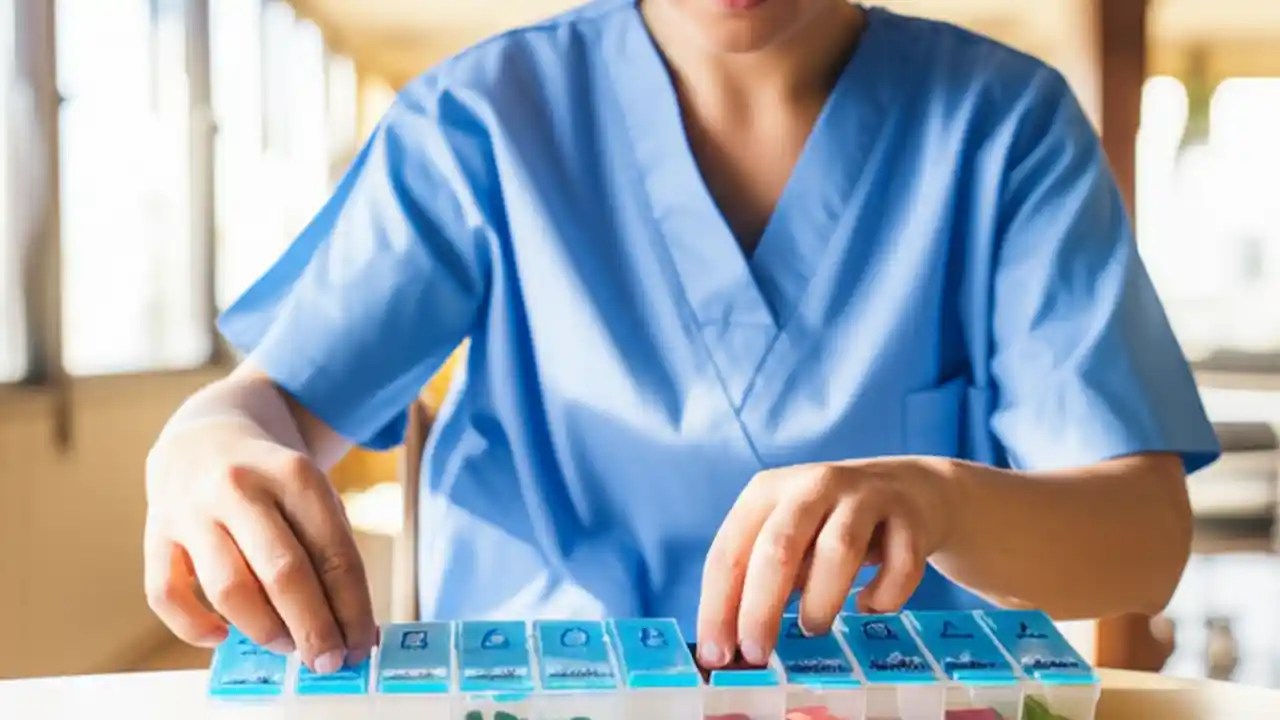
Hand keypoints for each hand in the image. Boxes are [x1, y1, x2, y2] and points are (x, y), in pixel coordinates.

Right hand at [143, 418, 375, 672]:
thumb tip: (351, 625)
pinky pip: (166, 594)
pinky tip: (222, 636)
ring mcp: (192, 511)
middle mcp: (240, 488)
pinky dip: (194, 627)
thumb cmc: (271, 479)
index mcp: (293, 473)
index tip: (361, 644)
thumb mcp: (311, 493)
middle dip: (313, 627)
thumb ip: (329, 550)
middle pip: (283, 572)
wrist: (204, 436)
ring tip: (287, 646)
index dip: (351, 607)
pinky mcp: (156, 533)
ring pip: (228, 588)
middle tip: (329, 660)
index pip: (333, 552)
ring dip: (264, 630)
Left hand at [695, 456, 959, 667]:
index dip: (718, 605)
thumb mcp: (789, 539)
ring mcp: (864, 497)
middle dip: (761, 608)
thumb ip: (760, 581)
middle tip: (757, 654)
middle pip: (778, 547)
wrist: (914, 490)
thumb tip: (732, 648)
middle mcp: (813, 485)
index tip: (718, 654)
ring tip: (813, 627)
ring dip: (821, 599)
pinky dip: (884, 596)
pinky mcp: (911, 517)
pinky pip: (899, 565)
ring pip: (838, 549)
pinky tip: (871, 605)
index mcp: (767, 491)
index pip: (730, 550)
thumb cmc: (832, 525)